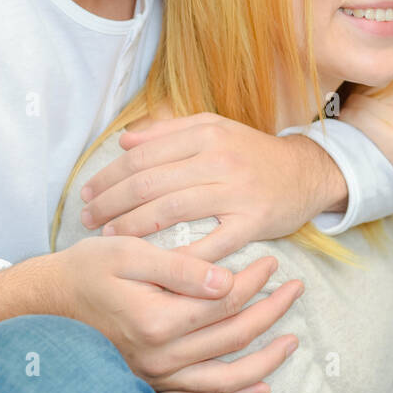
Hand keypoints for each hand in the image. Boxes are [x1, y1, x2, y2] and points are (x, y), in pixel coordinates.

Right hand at [43, 236, 303, 392]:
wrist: (48, 301)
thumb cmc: (89, 269)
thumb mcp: (130, 253)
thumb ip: (181, 267)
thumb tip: (226, 280)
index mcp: (157, 319)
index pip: (225, 301)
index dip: (255, 281)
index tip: (272, 262)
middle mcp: (160, 354)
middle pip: (233, 336)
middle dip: (271, 311)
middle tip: (295, 288)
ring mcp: (157, 373)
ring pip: (225, 379)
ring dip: (265, 361)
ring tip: (291, 340)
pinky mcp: (155, 382)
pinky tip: (261, 387)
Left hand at [77, 113, 344, 261]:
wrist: (306, 172)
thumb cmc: (253, 153)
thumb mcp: (214, 129)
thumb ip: (168, 133)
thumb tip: (124, 142)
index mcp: (206, 133)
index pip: (142, 156)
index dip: (108, 176)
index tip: (87, 192)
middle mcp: (219, 158)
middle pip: (149, 183)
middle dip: (110, 203)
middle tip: (87, 219)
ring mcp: (236, 190)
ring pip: (170, 209)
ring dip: (132, 226)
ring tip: (110, 237)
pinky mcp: (253, 221)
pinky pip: (210, 242)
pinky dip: (179, 256)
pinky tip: (154, 264)